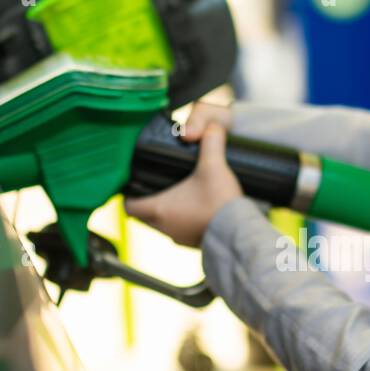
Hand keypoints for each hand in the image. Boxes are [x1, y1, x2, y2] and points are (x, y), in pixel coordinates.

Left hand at [123, 99, 243, 248]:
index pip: (129, 206)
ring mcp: (179, 238)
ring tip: (176, 196)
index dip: (129, 195)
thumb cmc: (221, 204)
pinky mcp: (194, 244)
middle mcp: (165, 227)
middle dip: (147, 201)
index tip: (133, 185)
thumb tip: (212, 126)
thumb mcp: (214, 166)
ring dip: (165, 213)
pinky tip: (195, 210)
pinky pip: (180, 232)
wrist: (240, 233)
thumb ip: (210, 142)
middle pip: (144, 216)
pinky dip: (182, 222)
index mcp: (160, 209)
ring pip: (162, 225)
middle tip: (155, 185)